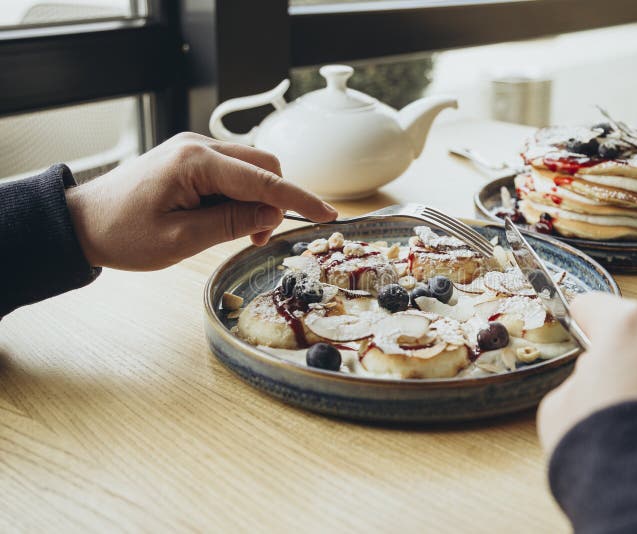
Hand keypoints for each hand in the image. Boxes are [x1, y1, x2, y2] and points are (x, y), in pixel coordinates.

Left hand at [66, 132, 336, 269]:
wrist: (82, 223)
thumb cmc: (123, 234)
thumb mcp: (182, 239)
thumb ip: (232, 223)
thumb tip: (273, 212)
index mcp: (195, 163)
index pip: (264, 180)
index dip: (299, 199)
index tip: (327, 214)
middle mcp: (198, 146)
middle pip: (263, 165)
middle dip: (275, 199)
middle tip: (258, 236)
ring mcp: (194, 150)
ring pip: (251, 168)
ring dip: (257, 199)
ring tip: (237, 231)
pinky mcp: (191, 159)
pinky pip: (232, 172)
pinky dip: (240, 195)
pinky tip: (223, 218)